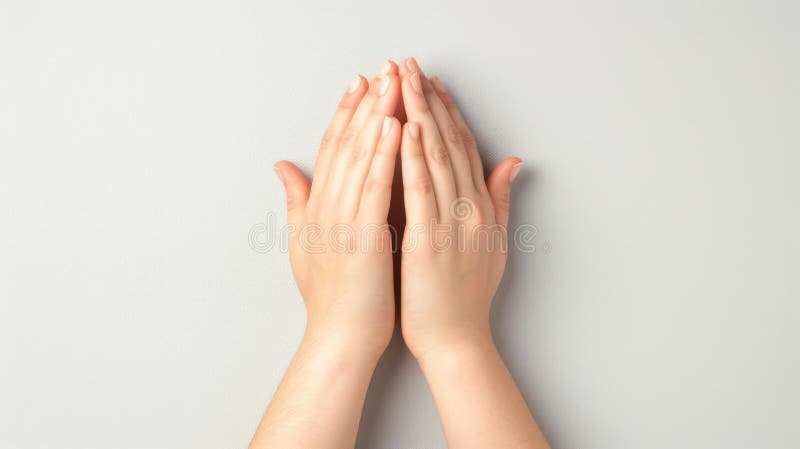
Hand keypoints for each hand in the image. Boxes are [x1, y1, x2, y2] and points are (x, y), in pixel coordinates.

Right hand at [274, 60, 401, 355]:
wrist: (340, 338)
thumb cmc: (331, 296)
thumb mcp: (305, 242)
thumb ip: (296, 200)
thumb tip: (282, 166)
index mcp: (319, 208)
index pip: (332, 149)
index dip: (345, 113)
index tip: (359, 83)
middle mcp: (327, 208)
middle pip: (346, 145)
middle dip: (365, 103)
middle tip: (381, 69)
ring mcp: (343, 222)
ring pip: (360, 159)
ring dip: (377, 117)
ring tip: (391, 84)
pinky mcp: (363, 239)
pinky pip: (375, 190)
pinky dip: (384, 157)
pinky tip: (395, 129)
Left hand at [395, 58, 547, 448]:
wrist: (457, 338)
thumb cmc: (468, 295)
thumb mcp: (494, 241)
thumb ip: (501, 199)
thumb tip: (513, 161)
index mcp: (479, 207)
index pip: (463, 148)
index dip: (447, 112)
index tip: (431, 83)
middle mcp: (469, 209)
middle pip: (449, 144)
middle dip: (428, 101)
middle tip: (411, 66)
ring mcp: (451, 224)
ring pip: (436, 159)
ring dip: (419, 116)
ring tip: (405, 83)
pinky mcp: (429, 241)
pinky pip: (421, 193)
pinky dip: (414, 159)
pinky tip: (405, 131)